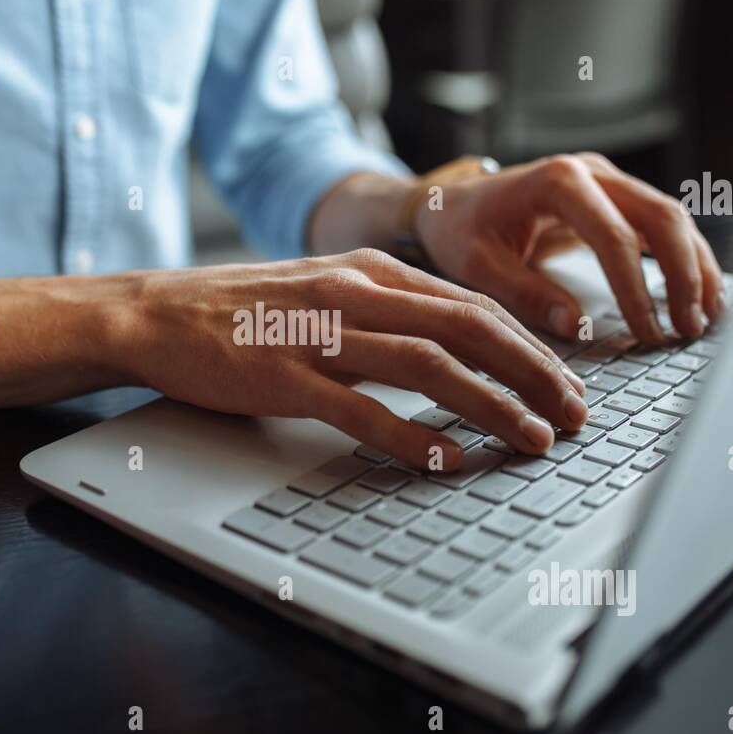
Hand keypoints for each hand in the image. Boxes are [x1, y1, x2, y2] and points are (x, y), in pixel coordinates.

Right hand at [114, 249, 590, 468]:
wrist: (158, 312)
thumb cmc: (245, 309)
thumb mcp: (328, 291)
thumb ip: (389, 311)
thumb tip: (457, 347)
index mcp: (372, 273)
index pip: (474, 305)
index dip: (531, 346)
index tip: (566, 383)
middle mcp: (355, 294)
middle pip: (469, 329)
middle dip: (533, 374)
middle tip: (574, 416)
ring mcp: (319, 334)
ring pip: (429, 364)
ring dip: (491, 405)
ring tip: (531, 439)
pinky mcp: (284, 376)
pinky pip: (360, 407)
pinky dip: (411, 437)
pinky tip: (446, 460)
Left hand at [414, 153, 725, 344]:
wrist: (454, 202)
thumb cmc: (461, 230)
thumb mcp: (477, 265)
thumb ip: (524, 294)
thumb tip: (576, 328)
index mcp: (557, 181)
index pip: (613, 236)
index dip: (635, 288)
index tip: (646, 332)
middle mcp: (592, 171)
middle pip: (662, 218)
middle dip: (684, 276)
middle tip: (688, 330)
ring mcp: (609, 181)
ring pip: (672, 218)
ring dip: (695, 269)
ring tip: (704, 320)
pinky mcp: (616, 199)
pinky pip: (662, 226)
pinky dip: (685, 260)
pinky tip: (698, 298)